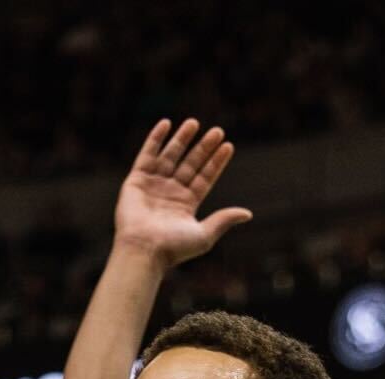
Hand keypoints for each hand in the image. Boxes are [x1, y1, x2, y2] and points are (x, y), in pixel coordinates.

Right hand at [114, 118, 252, 265]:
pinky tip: (166, 124)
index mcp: (186, 205)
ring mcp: (153, 185)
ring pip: (170, 156)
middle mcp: (170, 193)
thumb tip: (247, 214)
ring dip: (182, 139)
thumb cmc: (173, 248)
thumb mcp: (204, 235)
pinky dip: (155, 139)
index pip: (204, 178)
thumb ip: (223, 220)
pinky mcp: (136, 181)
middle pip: (190, 164)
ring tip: (194, 123)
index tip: (228, 146)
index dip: (216, 162)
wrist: (144, 250)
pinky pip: (147, 155)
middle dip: (203, 148)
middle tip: (217, 131)